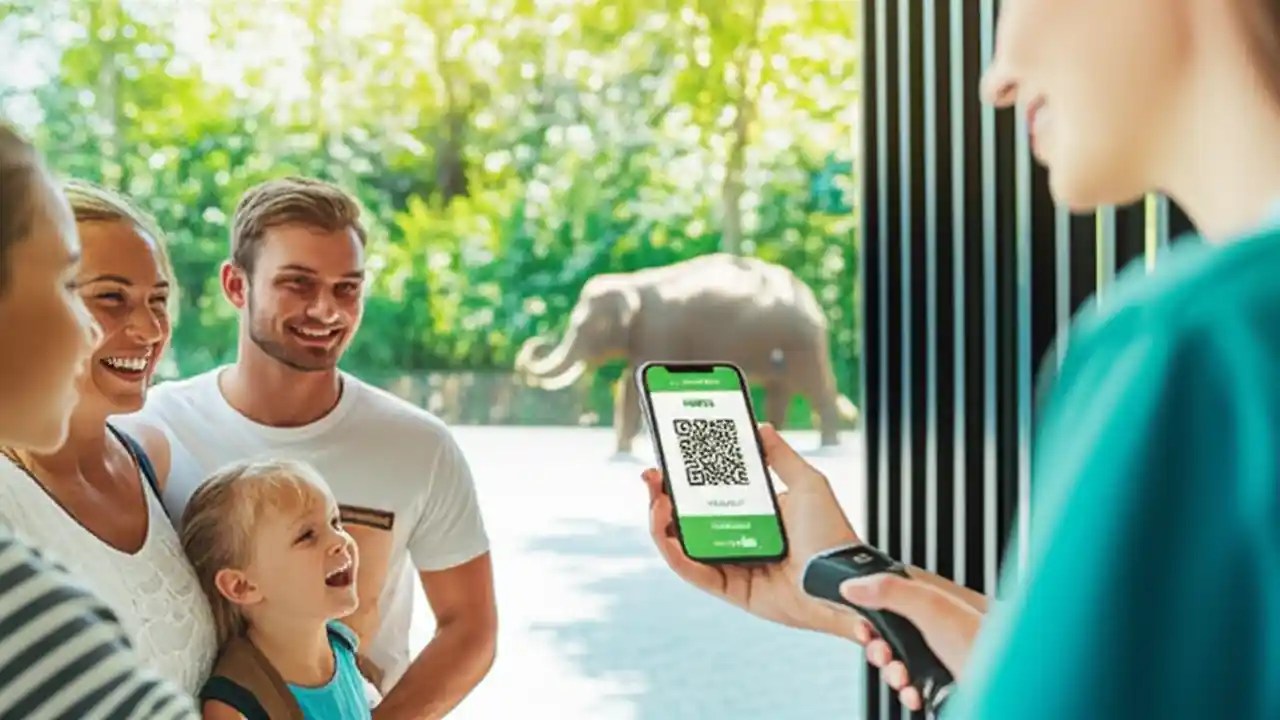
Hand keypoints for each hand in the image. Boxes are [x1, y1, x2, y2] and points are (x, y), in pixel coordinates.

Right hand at [642, 423, 865, 639]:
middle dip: (662, 496)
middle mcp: (737, 540)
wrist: (842, 579)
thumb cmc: (832, 535)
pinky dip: (673, 552)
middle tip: (651, 474)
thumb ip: (782, 456)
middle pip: (687, 519)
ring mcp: (731, 565)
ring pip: (681, 545)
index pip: (710, 494)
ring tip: (656, 497)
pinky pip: (692, 572)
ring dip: (660, 522)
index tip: (670, 456)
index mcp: (754, 516)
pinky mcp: (729, 589)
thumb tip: (761, 427)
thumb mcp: (808, 483)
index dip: (686, 477)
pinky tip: (665, 529)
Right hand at [840, 573, 982, 710]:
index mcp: (929, 604)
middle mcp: (932, 630)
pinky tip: (915, 692)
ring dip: (893, 674)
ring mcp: (936, 658)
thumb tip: (852, 585)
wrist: (1007, 685)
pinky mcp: (939, 684)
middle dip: (879, 650)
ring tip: (903, 677)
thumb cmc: (982, 644)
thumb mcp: (930, 606)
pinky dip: (907, 692)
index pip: (887, 604)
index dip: (870, 616)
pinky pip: (911, 688)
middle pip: (888, 638)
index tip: (863, 627)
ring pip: (897, 666)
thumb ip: (890, 591)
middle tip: (885, 655)